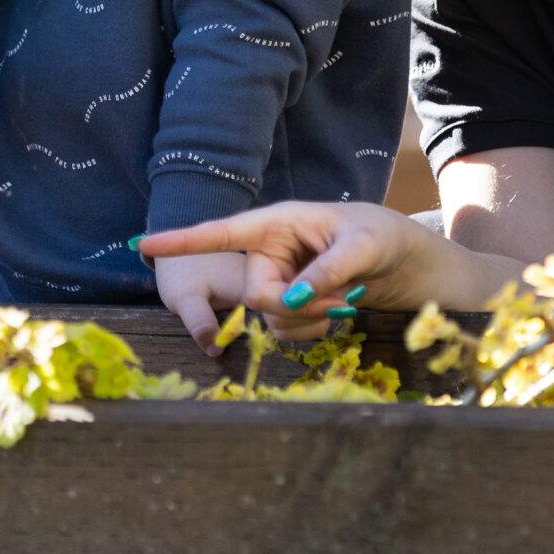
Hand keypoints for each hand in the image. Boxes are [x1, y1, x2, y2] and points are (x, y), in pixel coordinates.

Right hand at [141, 201, 428, 343]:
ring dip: (312, 317)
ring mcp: (281, 280)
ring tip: (349, 296)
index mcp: (276, 224)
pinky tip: (341, 311)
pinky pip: (286, 330)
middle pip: (257, 294)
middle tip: (343, 296)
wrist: (408, 262)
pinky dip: (315, 328)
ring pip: (272, 318)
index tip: (145, 245)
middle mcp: (271, 253)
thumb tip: (292, 299)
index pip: (222, 232)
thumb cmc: (384, 237)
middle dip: (298, 304)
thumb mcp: (361, 247)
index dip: (183, 240)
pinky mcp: (293, 304)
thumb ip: (324, 270)